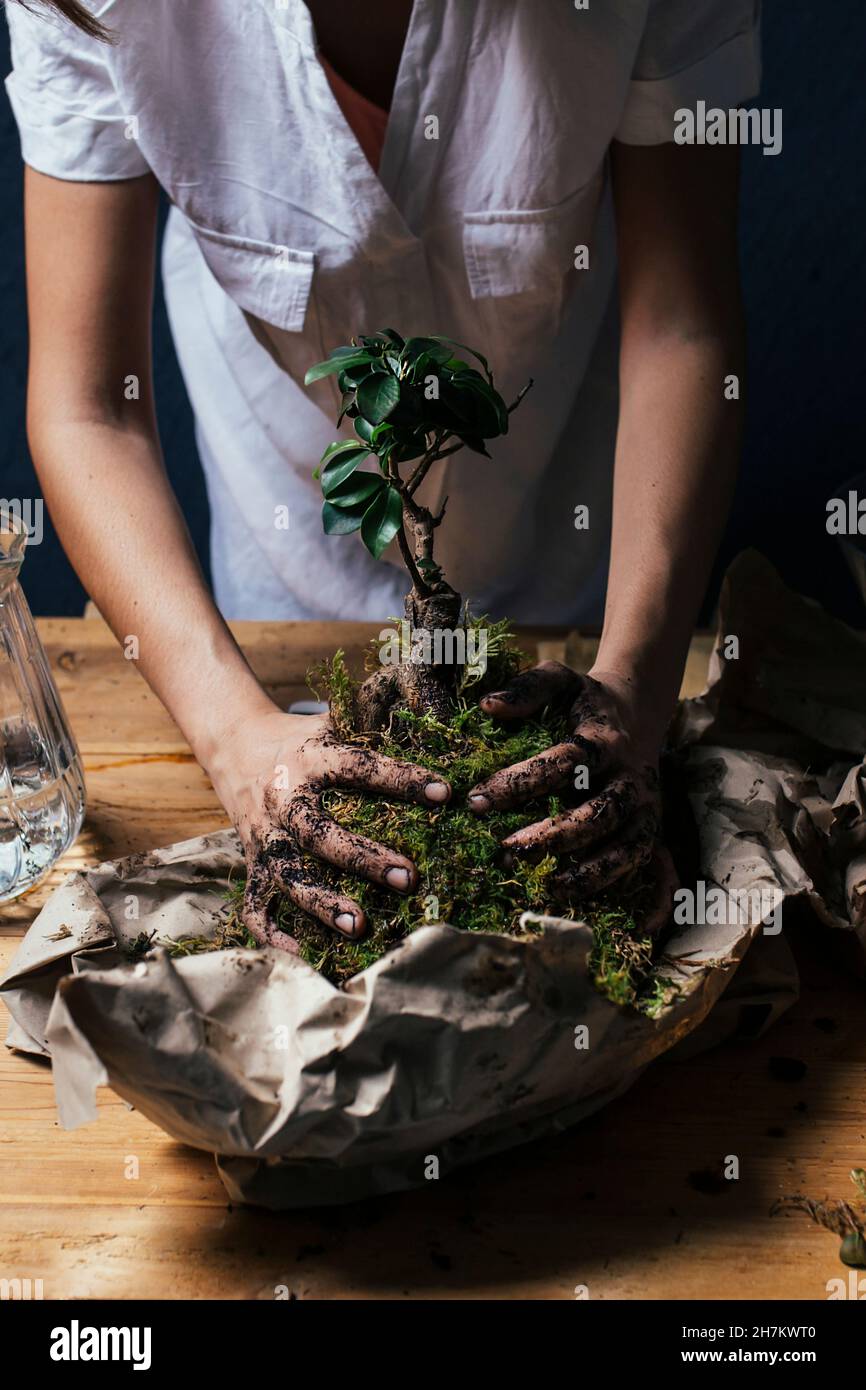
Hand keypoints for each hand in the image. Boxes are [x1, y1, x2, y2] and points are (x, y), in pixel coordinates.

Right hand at [206, 708, 449, 951]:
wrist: (233, 746)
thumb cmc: (302, 738)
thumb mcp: (333, 722)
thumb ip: (376, 722)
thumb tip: (437, 717)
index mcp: (309, 758)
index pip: (358, 767)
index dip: (401, 779)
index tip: (444, 793)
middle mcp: (283, 801)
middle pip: (319, 834)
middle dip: (364, 859)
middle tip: (410, 877)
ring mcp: (263, 837)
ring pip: (288, 876)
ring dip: (322, 903)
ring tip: (360, 926)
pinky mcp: (251, 864)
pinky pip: (255, 907)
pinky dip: (274, 934)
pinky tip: (305, 952)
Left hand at [467, 662, 676, 934]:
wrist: (637, 711)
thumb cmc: (585, 701)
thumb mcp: (560, 680)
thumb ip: (527, 688)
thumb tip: (488, 705)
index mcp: (603, 741)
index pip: (562, 764)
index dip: (520, 782)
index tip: (478, 800)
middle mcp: (630, 776)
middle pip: (598, 812)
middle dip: (554, 835)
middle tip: (507, 848)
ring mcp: (646, 806)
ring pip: (627, 846)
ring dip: (590, 871)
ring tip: (548, 887)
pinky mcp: (651, 827)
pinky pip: (640, 862)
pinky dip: (620, 885)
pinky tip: (581, 898)